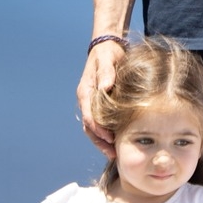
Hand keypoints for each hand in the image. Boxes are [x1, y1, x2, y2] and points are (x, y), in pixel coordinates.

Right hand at [76, 39, 124, 155]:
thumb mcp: (107, 60)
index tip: (110, 138)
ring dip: (102, 141)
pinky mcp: (99, 104)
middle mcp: (86, 100)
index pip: (89, 116)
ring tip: (114, 154)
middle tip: (113, 154)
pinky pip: (100, 123)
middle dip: (100, 142)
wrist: (107, 48)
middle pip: (90, 127)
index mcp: (86, 92)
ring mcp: (92, 103)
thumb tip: (106, 87)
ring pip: (93, 128)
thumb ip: (106, 73)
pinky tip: (116, 141)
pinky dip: (106, 134)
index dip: (99, 129)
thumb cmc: (107, 54)